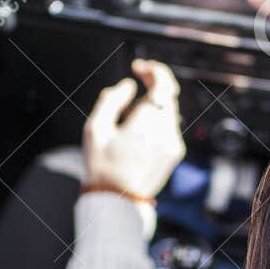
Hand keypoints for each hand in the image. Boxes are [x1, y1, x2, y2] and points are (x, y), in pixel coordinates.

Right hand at [83, 60, 186, 199]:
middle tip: (134, 85)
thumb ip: (111, 100)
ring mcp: (173, 143)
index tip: (139, 67)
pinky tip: (137, 134)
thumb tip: (130, 86)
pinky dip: (156, 120)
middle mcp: (164, 132)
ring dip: (152, 105)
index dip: (153, 70)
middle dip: (152, 85)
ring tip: (129, 120)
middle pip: (167, 95)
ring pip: (168, 110)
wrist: (118, 201)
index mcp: (144, 124)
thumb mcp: (95, 129)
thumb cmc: (102, 166)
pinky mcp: (174, 153)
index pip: (162, 85)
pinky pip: (169, 126)